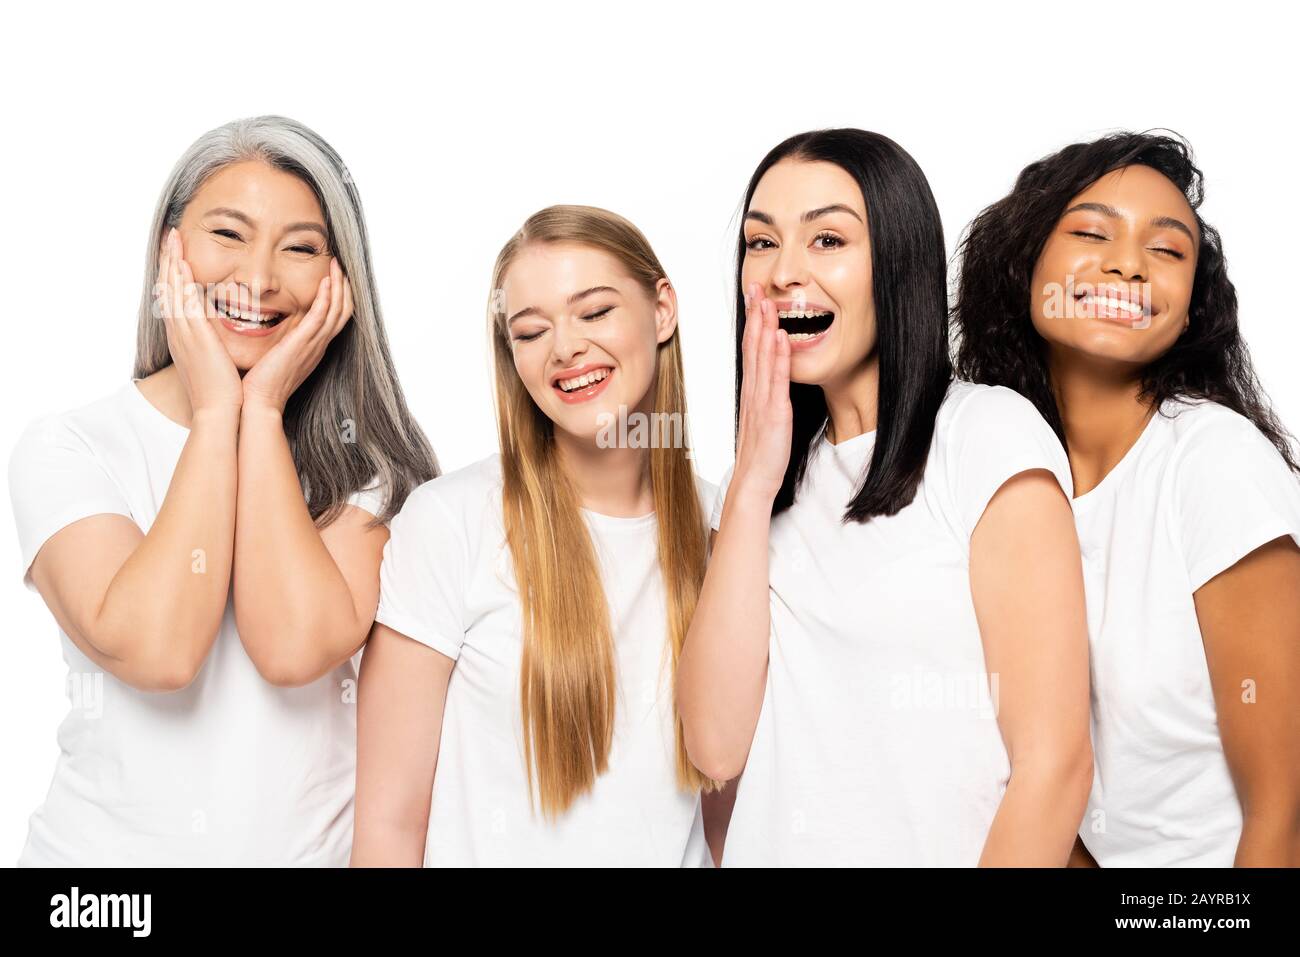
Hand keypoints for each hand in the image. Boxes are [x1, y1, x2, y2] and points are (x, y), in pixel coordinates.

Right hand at [154, 227, 243, 416]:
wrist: (219, 412)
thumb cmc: (221, 391)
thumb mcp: (213, 361)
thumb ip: (213, 345)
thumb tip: (219, 336)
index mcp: (183, 338)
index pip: (174, 298)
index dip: (173, 274)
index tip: (176, 253)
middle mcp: (179, 332)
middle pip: (167, 287)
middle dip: (168, 260)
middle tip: (169, 236)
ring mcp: (183, 333)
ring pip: (172, 289)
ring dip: (172, 261)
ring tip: (173, 238)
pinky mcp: (195, 337)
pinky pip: (184, 302)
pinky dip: (182, 281)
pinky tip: (183, 263)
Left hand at [241, 257, 353, 413]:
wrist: (258, 404)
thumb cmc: (260, 385)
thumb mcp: (276, 359)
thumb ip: (281, 343)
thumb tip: (271, 330)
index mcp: (313, 349)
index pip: (334, 318)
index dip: (338, 296)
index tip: (333, 277)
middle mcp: (318, 346)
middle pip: (343, 312)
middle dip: (344, 287)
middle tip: (340, 265)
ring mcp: (313, 345)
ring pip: (337, 311)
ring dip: (339, 286)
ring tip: (337, 265)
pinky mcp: (302, 345)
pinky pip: (321, 316)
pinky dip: (327, 297)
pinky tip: (326, 281)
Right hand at [732, 282, 791, 502]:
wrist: (754, 482)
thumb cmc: (761, 454)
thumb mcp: (763, 419)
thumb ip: (766, 397)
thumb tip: (770, 378)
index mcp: (751, 392)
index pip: (750, 350)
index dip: (752, 323)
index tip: (754, 298)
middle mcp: (754, 392)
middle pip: (752, 347)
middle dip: (754, 316)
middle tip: (755, 287)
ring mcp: (762, 401)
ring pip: (761, 358)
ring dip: (764, 328)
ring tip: (766, 302)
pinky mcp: (774, 414)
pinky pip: (775, 380)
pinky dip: (776, 357)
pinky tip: (779, 338)